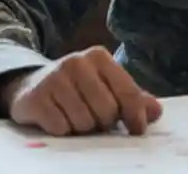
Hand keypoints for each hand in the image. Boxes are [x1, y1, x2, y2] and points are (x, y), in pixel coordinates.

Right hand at [0, 46, 163, 135]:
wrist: (32, 85)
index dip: (136, 116)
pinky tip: (57, 118)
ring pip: (84, 122)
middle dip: (103, 122)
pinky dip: (62, 130)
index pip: (128, 92)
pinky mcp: (35, 97)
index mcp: (99, 56)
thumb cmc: (78, 89)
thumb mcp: (107, 87)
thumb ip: (133, 98)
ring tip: (74, 116)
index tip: (137, 130)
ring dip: (81, 128)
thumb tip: (156, 111)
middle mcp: (76, 62)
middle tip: (94, 116)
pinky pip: (61, 128)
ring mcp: (53, 78)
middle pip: (107, 111)